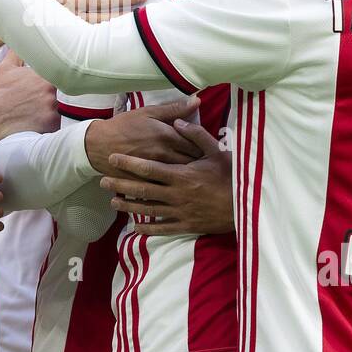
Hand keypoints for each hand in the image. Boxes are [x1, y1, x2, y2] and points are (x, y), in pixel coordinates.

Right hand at [0, 53, 58, 141]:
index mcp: (43, 75)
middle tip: (37, 100)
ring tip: (36, 111)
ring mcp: (52, 108)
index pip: (59, 76)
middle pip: (60, 92)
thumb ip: (17, 53)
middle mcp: (50, 90)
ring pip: (60, 107)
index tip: (43, 87)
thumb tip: (20, 42)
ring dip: (51, 109)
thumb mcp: (6, 68)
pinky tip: (37, 121)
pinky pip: (57, 121)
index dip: (53, 81)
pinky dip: (50, 122)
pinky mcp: (51, 123)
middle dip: (51, 95)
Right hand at [84, 97, 202, 176]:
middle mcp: (164, 154)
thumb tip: (197, 101)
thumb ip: (174, 109)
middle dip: (201, 163)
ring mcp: (155, 169)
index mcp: (167, 135)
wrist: (98, 144)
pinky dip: (175, 186)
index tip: (210, 149)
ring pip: (181, 175)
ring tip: (196, 175)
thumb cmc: (124, 126)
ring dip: (190, 175)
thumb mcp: (148, 113)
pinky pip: (165, 186)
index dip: (205, 147)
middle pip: (192, 162)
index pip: (196, 143)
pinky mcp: (147, 181)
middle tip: (207, 163)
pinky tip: (179, 186)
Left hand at [98, 120, 233, 235]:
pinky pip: (163, 229)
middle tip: (102, 181)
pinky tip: (134, 228)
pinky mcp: (187, 226)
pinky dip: (148, 229)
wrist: (248, 205)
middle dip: (120, 184)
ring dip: (129, 206)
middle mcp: (177, 195)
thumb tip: (178, 121)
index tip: (113, 158)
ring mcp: (181, 212)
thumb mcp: (217, 151)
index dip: (128, 163)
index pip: (148, 168)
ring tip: (112, 202)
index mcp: (181, 175)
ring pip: (148, 210)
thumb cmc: (233, 175)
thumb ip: (196, 135)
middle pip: (142, 190)